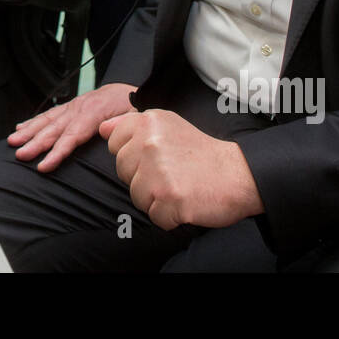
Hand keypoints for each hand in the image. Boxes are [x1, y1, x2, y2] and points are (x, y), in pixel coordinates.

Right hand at [7, 82, 137, 171]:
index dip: (57, 152)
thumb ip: (121, 126)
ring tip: (13, 141)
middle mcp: (80, 108)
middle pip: (55, 129)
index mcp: (95, 113)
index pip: (72, 136)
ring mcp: (74, 106)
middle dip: (35, 143)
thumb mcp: (135, 117)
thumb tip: (107, 132)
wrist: (134, 90)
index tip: (42, 166)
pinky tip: (21, 127)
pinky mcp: (72, 107)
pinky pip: (50, 114)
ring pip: (48, 120)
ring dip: (29, 131)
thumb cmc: (134, 108)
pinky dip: (34, 121)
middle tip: (19, 155)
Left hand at [99, 109, 263, 229]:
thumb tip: (101, 128)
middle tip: (172, 173)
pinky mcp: (169, 198)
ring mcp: (159, 170)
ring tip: (179, 186)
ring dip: (156, 199)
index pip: (114, 144)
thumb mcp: (167, 126)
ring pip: (136, 196)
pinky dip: (169, 217)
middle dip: (143, 178)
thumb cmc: (201, 154)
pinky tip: (186, 201)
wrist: (238, 174)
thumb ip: (130, 125)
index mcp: (149, 121)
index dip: (134, 156)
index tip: (157, 155)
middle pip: (123, 172)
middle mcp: (150, 142)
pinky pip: (154, 217)